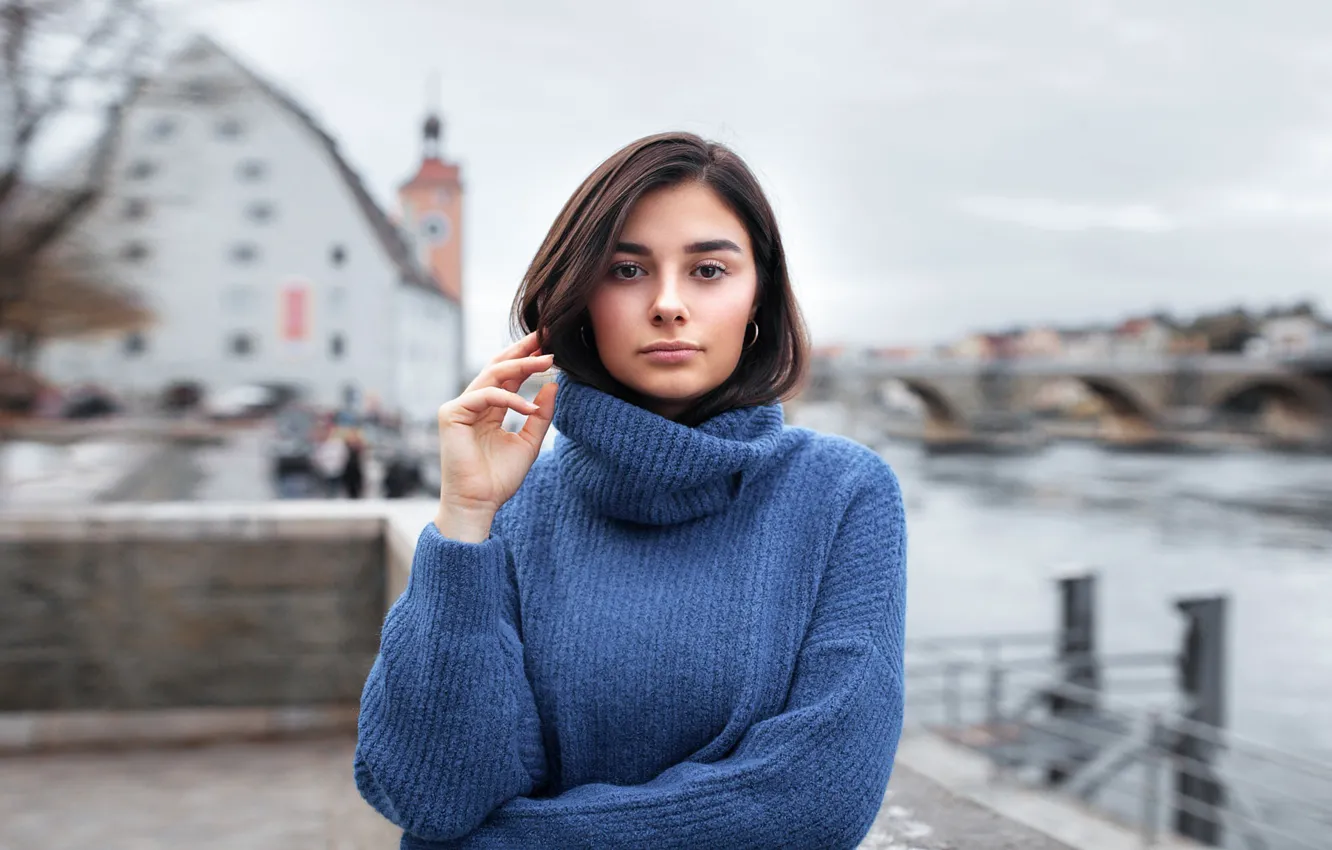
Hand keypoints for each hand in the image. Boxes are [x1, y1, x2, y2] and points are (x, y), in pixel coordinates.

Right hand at [434, 332, 556, 539]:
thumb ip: (540, 415)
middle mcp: (473, 404)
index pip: (508, 376)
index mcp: (489, 409)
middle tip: (545, 337)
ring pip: (492, 375)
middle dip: (522, 351)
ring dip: (521, 366)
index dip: (527, 359)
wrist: (479, 504)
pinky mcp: (452, 414)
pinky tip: (529, 407)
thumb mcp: (529, 442)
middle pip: (497, 366)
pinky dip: (510, 399)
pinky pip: (485, 395)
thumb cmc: (500, 479)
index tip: (550, 346)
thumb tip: (553, 385)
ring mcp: (460, 407)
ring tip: (547, 361)